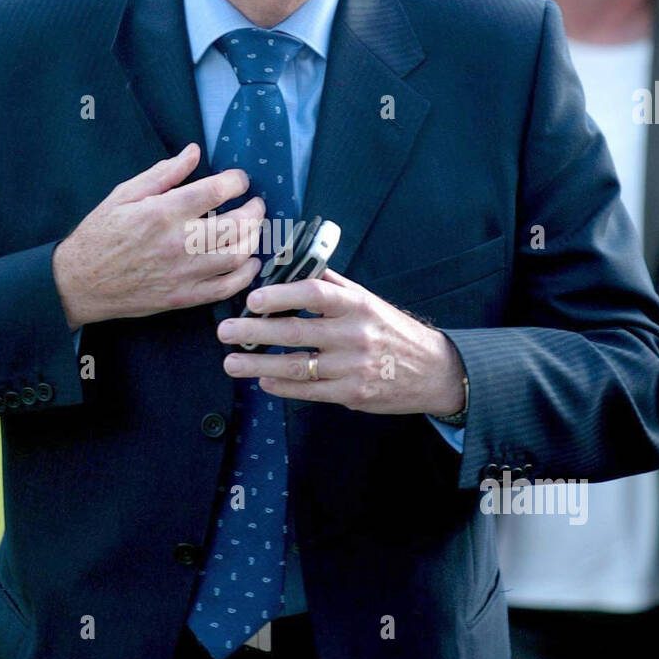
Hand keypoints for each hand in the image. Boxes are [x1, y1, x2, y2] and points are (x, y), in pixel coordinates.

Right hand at [51, 143, 263, 326]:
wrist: (81, 282)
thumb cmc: (101, 234)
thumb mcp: (124, 194)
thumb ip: (163, 173)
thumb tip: (193, 152)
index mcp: (162, 212)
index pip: (215, 191)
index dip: (237, 181)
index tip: (239, 180)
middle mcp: (177, 243)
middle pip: (236, 224)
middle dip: (254, 210)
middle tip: (255, 204)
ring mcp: (182, 273)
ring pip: (237, 256)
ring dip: (254, 239)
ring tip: (253, 229)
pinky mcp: (183, 297)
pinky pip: (226, 288)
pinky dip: (245, 275)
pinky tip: (249, 262)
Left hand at [214, 266, 465, 414]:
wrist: (432, 370)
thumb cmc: (391, 330)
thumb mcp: (367, 300)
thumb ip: (331, 284)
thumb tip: (290, 264)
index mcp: (356, 304)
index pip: (314, 294)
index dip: (281, 295)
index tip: (253, 298)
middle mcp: (354, 334)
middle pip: (296, 333)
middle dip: (255, 332)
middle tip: (225, 332)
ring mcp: (353, 367)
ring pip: (298, 366)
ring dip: (259, 365)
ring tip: (231, 363)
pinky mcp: (352, 394)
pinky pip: (310, 390)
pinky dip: (283, 386)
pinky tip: (263, 380)